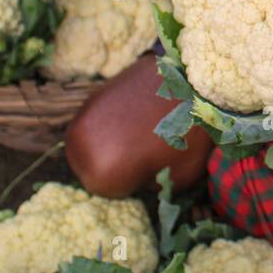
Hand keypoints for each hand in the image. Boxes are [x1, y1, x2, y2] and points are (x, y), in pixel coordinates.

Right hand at [65, 53, 212, 196]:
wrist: (192, 81)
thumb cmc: (190, 136)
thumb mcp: (176, 181)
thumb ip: (147, 190)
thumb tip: (134, 183)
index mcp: (100, 173)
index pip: (108, 192)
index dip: (132, 182)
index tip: (152, 166)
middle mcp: (80, 146)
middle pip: (91, 169)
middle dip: (114, 165)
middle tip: (143, 151)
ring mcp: (83, 118)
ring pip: (89, 145)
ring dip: (107, 145)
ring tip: (138, 133)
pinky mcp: (90, 97)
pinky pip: (95, 123)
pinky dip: (109, 125)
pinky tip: (133, 117)